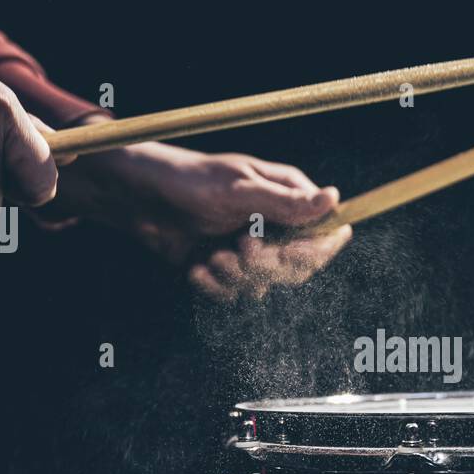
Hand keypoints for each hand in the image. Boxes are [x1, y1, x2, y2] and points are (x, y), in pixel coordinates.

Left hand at [49, 136, 351, 299]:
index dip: (314, 251)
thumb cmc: (189, 180)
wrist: (139, 199)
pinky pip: (235, 292)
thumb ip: (285, 201)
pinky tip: (197, 269)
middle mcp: (275, 224)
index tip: (289, 253)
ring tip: (212, 256)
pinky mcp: (226, 267)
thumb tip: (333, 198)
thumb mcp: (239, 189)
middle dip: (267, 265)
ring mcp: (251, 247)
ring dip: (237, 276)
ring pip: (265, 284)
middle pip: (298, 267)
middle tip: (240, 246)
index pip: (325, 233)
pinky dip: (215, 286)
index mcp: (287, 196)